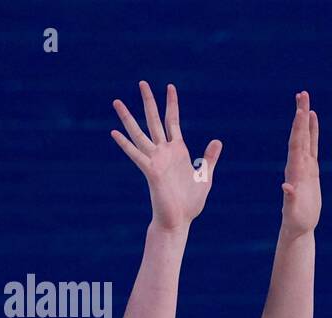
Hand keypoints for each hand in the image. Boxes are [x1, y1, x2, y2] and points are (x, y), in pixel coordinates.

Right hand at [111, 82, 221, 230]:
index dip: (171, 103)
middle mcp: (164, 151)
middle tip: (142, 82)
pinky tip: (114, 132)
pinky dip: (125, 144)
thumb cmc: (190, 202)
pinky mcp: (150, 171)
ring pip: (139, 133)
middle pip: (154, 120)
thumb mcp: (205, 176)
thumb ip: (209, 158)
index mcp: (178, 150)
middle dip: (149, 101)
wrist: (180, 220)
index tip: (170, 87)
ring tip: (116, 101)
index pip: (173, 120)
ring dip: (127, 118)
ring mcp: (155, 160)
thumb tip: (217, 140)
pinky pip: (136, 155)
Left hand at [281, 91, 320, 236]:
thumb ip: (290, 199)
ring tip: (305, 100)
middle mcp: (297, 164)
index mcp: (293, 172)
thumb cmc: (295, 221)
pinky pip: (312, 146)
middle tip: (302, 94)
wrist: (298, 226)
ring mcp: (303, 165)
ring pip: (305, 137)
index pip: (296, 145)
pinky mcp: (310, 169)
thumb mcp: (292, 212)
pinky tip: (312, 119)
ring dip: (304, 119)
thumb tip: (287, 187)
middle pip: (299, 135)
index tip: (301, 111)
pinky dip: (312, 132)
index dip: (299, 128)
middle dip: (300, 115)